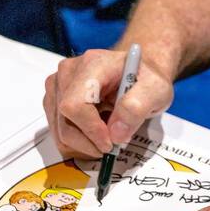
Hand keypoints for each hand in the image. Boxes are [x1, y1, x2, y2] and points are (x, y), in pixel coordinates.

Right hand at [44, 49, 173, 159]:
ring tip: (106, 137)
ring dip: (83, 144)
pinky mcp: (54, 99)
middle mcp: (68, 72)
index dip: (90, 129)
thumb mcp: (155, 90)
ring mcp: (57, 85)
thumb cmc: (145, 79)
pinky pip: (57, 131)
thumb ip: (137, 108)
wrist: (138, 72)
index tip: (110, 143)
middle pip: (64, 120)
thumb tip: (115, 133)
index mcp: (92, 64)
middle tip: (112, 146)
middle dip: (88, 142)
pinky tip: (95, 135)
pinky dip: (76, 142)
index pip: (75, 103)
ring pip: (58, 129)